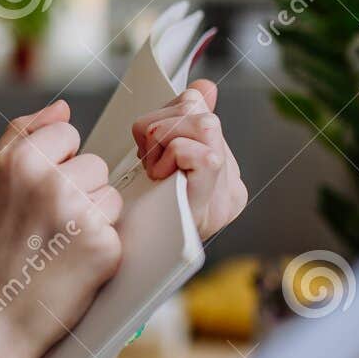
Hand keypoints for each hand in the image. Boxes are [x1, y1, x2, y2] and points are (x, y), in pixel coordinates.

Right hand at [0, 101, 122, 357]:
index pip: (66, 133)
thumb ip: (21, 138)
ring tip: (57, 251)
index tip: (40, 193)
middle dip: (79, 192)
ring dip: (93, 220)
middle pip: (94, 165)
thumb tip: (62, 106)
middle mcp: (50, 183)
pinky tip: (70, 269)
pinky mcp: (104, 248)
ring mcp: (80, 215)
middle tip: (45, 231)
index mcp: (17, 163)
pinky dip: (101, 250)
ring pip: (110, 197)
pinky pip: (117, 231)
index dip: (56, 163)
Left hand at [131, 80, 247, 239]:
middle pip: (204, 116)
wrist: (128, 270)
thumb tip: (205, 87)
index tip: (149, 139)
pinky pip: (203, 157)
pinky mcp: (215, 209)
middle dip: (163, 126)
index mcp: (222, 173)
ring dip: (164, 140)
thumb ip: (182, 124)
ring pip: (205, 127)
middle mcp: (231, 187)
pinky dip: (174, 156)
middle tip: (146, 156)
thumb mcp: (157, 164)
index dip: (169, 112)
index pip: (200, 109)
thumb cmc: (139, 219)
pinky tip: (160, 176)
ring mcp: (226, 199)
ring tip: (152, 168)